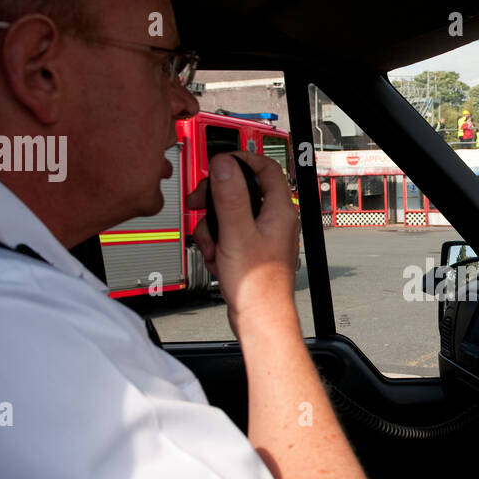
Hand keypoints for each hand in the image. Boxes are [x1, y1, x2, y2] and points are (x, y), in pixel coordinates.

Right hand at [184, 151, 300, 332]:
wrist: (259, 318)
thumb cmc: (257, 284)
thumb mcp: (236, 232)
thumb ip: (229, 195)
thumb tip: (224, 163)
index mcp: (279, 210)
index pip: (265, 167)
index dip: (241, 160)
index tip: (218, 164)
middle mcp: (274, 220)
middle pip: (240, 190)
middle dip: (215, 200)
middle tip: (199, 206)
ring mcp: (262, 235)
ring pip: (229, 214)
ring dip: (213, 228)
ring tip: (214, 247)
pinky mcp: (251, 250)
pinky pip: (228, 235)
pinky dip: (217, 244)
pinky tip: (218, 259)